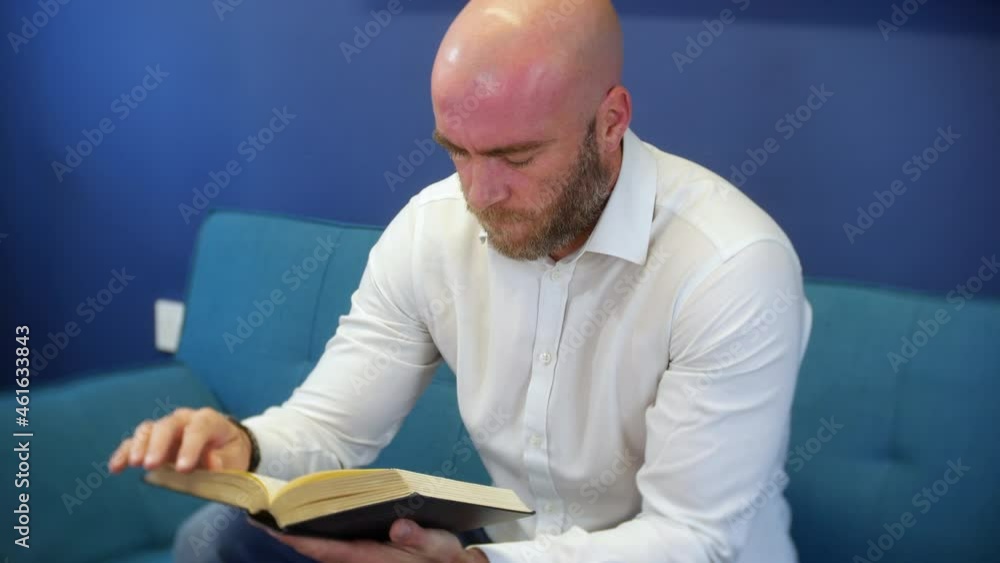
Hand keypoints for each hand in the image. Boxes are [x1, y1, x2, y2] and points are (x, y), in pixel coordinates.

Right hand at [108, 407, 252, 473]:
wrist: (224, 446)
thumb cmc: (230, 452)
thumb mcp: (235, 457)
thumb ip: (224, 460)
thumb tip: (212, 464)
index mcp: (208, 420)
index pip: (198, 428)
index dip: (190, 447)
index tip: (183, 469)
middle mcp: (185, 420)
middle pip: (168, 425)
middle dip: (158, 444)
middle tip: (150, 464)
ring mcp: (166, 428)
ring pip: (148, 429)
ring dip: (138, 446)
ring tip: (133, 464)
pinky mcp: (152, 441)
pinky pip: (134, 442)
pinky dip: (124, 453)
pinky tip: (116, 467)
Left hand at [264, 518, 488, 562]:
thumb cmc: (442, 557)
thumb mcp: (438, 547)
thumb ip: (419, 538)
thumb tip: (399, 526)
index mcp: (368, 557)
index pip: (322, 548)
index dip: (294, 537)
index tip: (268, 524)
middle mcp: (357, 558)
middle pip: (313, 546)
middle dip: (287, 531)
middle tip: (259, 511)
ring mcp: (359, 556)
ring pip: (320, 544)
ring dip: (298, 530)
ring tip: (274, 509)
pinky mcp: (363, 551)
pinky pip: (331, 542)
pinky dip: (315, 529)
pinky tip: (306, 514)